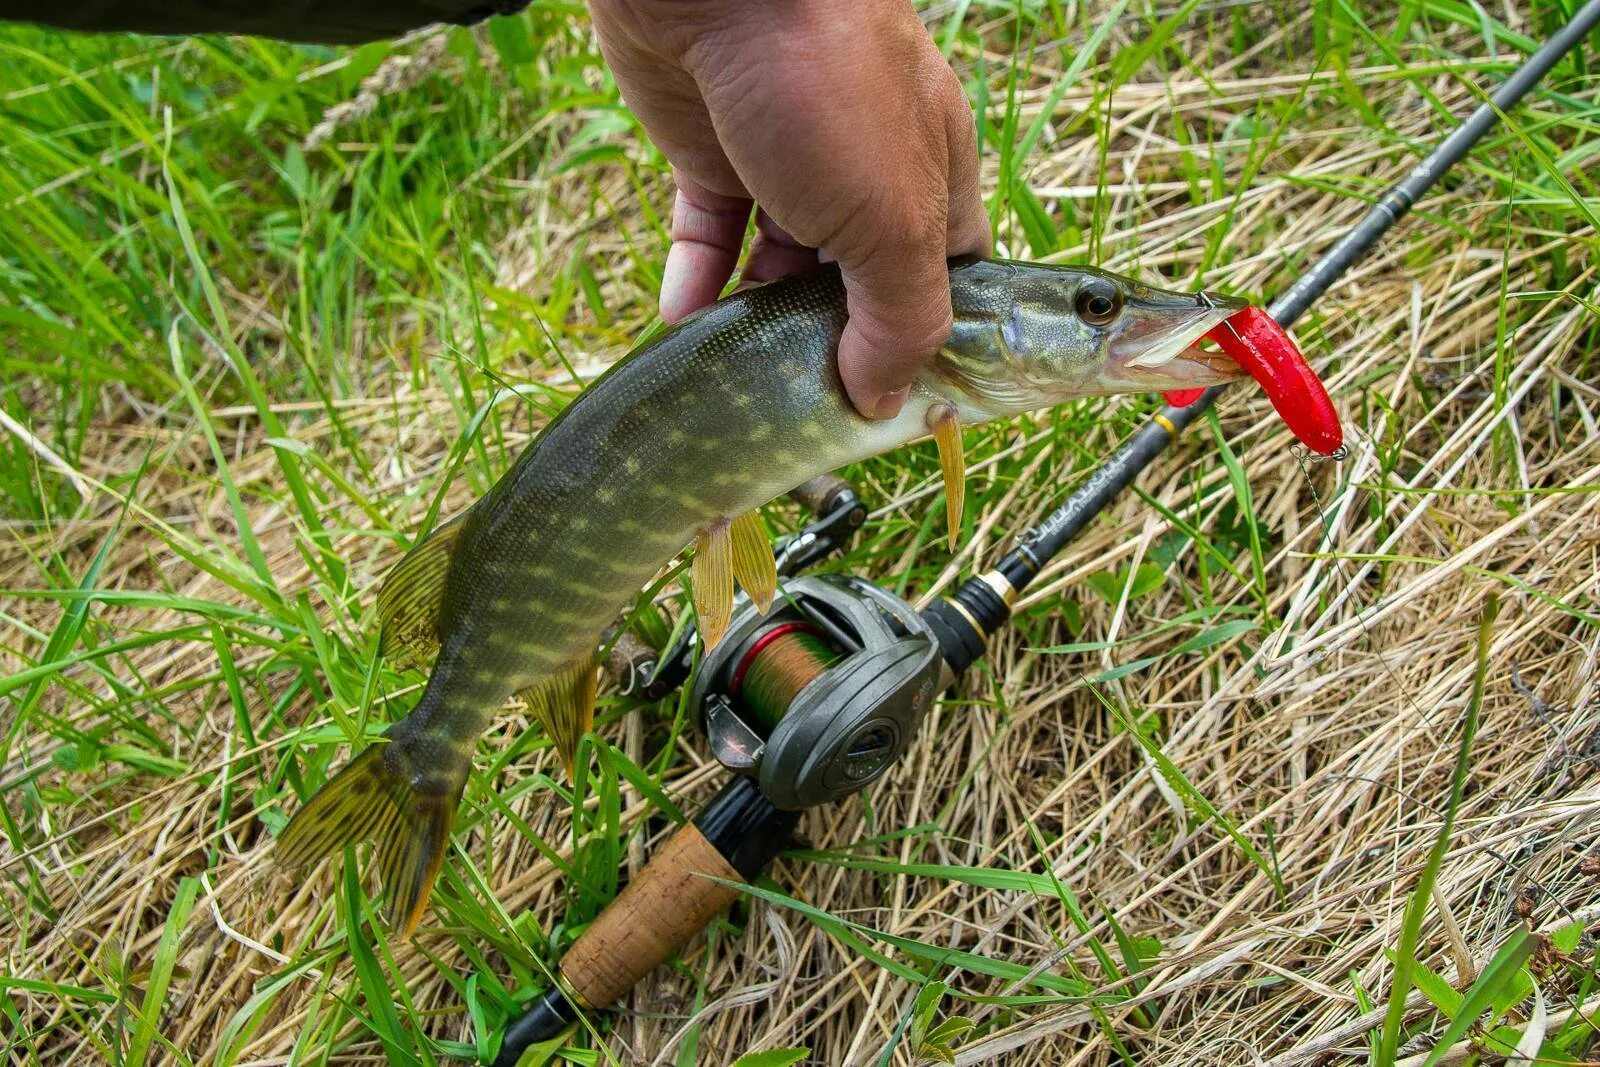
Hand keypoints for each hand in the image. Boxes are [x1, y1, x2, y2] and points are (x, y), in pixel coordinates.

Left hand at [588, 0, 989, 418]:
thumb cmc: (829, 84)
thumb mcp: (892, 222)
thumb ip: (899, 321)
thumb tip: (884, 402)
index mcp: (934, 177)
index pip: (949, 280)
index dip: (932, 344)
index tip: (903, 407)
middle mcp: (865, 172)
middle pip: (857, 286)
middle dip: (836, 348)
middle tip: (810, 410)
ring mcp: (785, 162)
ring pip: (778, 270)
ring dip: (761, 326)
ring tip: (743, 382)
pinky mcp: (711, 152)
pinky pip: (708, 236)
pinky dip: (698, 282)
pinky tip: (683, 324)